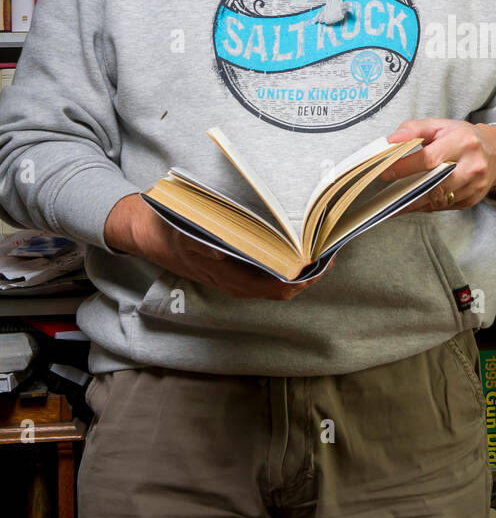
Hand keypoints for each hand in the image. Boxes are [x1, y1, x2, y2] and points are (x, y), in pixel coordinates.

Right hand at [104, 194, 324, 299]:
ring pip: (277, 281)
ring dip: (300, 268)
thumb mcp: (184, 231)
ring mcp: (234, 277)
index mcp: (230, 277)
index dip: (307, 277)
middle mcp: (236, 282)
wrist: (142, 232)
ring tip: (319, 245)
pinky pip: (265, 272)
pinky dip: (284, 262)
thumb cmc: (168, 228)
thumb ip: (203, 243)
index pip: (280, 288)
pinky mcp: (231, 268)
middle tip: (331, 246)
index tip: (326, 257)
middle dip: (311, 271)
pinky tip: (293, 244)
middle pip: (285, 287)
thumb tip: (224, 252)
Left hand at [382, 119, 495, 212]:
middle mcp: (472, 165)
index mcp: (463, 142)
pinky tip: (413, 204)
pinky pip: (445, 207)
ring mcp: (474, 185)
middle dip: (408, 191)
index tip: (387, 172)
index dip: (406, 167)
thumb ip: (415, 129)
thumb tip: (392, 139)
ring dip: (415, 203)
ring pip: (440, 200)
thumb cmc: (463, 137)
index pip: (430, 158)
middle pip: (436, 184)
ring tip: (394, 204)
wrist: (494, 153)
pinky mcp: (473, 199)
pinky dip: (427, 206)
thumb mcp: (441, 125)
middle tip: (387, 195)